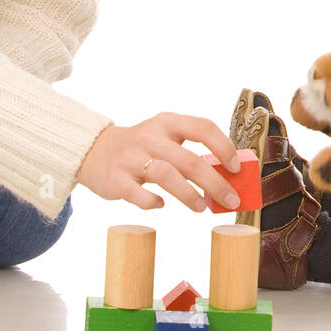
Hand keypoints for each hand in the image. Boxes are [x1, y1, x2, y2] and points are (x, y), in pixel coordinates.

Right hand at [76, 113, 242, 212]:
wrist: (95, 151)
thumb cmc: (143, 148)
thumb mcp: (165, 138)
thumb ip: (191, 152)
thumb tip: (227, 178)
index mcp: (167, 122)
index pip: (202, 127)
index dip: (223, 147)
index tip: (235, 168)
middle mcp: (149, 136)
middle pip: (188, 159)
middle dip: (214, 182)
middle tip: (230, 199)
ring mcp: (131, 157)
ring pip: (165, 175)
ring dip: (188, 194)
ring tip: (201, 208)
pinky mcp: (115, 178)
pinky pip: (136, 193)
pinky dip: (152, 202)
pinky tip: (160, 205)